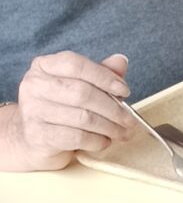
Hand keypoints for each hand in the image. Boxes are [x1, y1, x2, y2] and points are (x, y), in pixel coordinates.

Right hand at [8, 51, 131, 168]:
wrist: (34, 140)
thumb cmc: (60, 109)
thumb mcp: (79, 86)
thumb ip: (100, 74)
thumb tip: (121, 61)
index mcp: (43, 66)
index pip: (76, 64)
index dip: (104, 77)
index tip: (125, 91)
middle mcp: (34, 85)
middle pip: (82, 93)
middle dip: (113, 108)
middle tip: (129, 120)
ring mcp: (33, 111)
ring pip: (83, 118)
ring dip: (110, 127)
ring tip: (122, 132)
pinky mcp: (38, 135)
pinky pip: (77, 138)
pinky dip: (97, 141)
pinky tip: (104, 141)